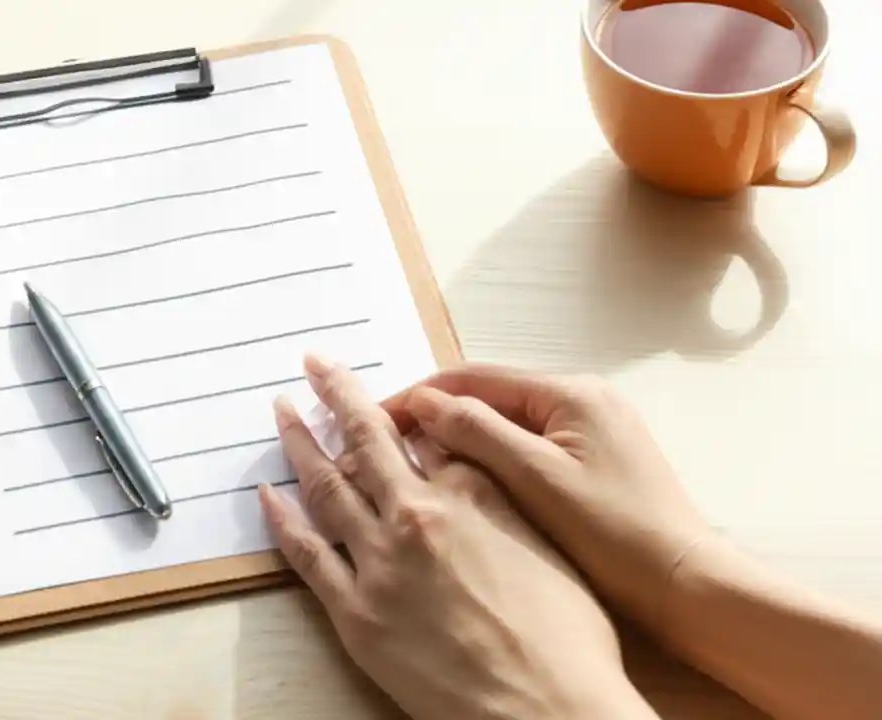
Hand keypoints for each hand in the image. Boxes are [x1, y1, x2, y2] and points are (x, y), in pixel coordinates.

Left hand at [259, 356, 657, 719]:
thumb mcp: (548, 545)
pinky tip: (267, 494)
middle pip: (365, 440)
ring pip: (326, 486)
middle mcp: (418, 515)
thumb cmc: (568, 640)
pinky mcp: (355, 612)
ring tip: (282, 412)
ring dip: (300, 443)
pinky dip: (282, 519)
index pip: (425, 434)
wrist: (547, 709)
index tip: (383, 388)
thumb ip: (501, 499)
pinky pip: (305, 554)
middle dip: (336, 394)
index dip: (401, 407)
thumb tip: (466, 467)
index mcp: (473, 492)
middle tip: (313, 365)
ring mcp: (380, 562)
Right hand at [384, 364, 714, 634]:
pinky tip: (465, 491)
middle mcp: (582, 399)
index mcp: (570, 392)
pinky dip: (490, 463)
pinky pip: (527, 450)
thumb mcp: (537, 479)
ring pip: (506, 426)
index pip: (474, 377)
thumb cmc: (616, 535)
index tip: (371, 420)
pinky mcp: (593, 464)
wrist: (686, 587)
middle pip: (489, 398)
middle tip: (385, 447)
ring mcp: (591, 432)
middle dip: (436, 419)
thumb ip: (478, 433)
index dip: (418, 397)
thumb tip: (424, 402)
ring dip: (460, 442)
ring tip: (415, 469)